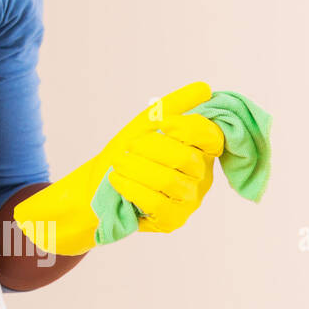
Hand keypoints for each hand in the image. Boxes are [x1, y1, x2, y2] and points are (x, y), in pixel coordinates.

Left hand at [107, 112, 223, 232]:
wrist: (98, 185)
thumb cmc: (127, 153)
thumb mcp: (146, 123)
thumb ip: (174, 105)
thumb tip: (204, 88)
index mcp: (201, 150)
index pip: (210, 136)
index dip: (186, 127)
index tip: (159, 124)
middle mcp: (202, 176)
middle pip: (186, 158)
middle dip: (151, 148)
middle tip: (129, 146)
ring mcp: (189, 200)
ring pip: (169, 181)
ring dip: (136, 168)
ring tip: (119, 163)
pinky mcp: (172, 219)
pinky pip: (156, 203)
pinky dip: (131, 187)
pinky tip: (117, 180)